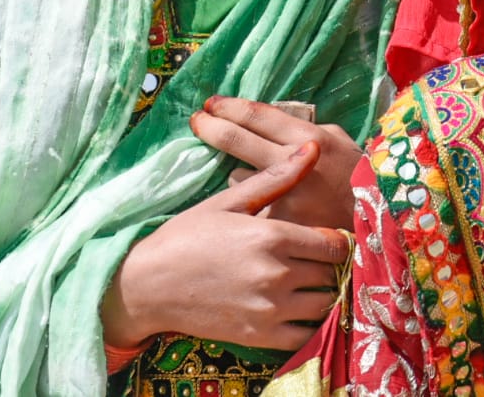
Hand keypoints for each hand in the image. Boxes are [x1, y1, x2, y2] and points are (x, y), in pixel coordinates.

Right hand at [101, 141, 350, 349]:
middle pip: (332, 273)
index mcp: (273, 236)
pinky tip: (300, 311)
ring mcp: (270, 308)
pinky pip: (306, 335)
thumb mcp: (229, 202)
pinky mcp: (260, 336)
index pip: (334, 243)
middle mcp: (277, 273)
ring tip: (313, 285)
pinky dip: (311, 325)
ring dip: (326, 294)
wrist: (146, 285)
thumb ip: (277, 178)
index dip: (338, 242)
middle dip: (333, 267)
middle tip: (324, 263)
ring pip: (325, 303)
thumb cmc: (187, 237)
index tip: (330, 241)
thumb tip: (312, 148)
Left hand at [191, 96, 362, 229]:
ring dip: (238, 171)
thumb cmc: (361, 178)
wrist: (382, 222)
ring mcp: (285, 196)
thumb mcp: (341, 142)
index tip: (211, 104)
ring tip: (248, 175)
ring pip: (240, 176)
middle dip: (211, 127)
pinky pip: (253, 207)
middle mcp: (294, 164)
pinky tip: (257, 207)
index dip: (229, 107)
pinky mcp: (280, 224)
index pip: (258, 116)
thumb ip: (308, 131)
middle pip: (237, 140)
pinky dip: (253, 203)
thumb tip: (274, 123)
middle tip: (197, 120)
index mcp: (311, 139)